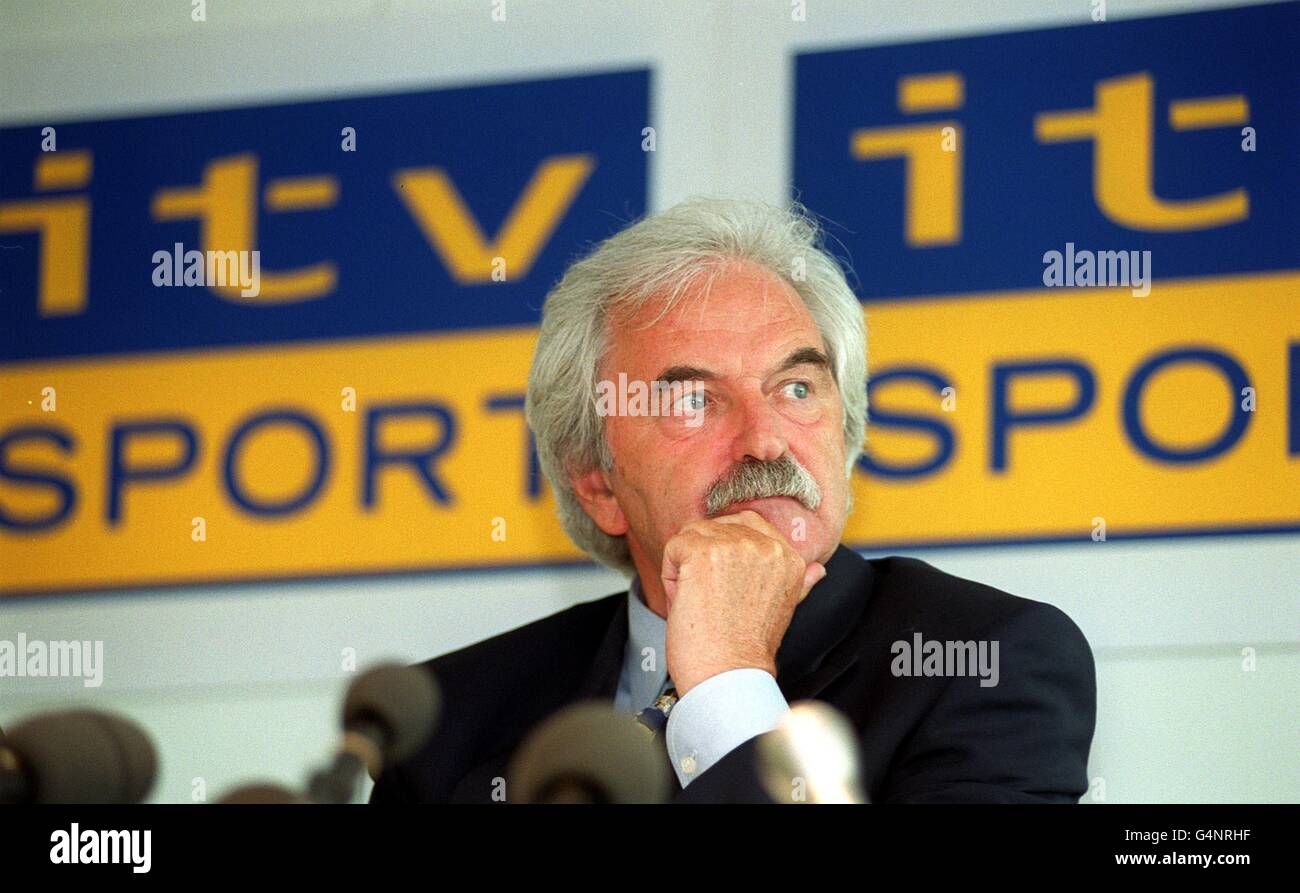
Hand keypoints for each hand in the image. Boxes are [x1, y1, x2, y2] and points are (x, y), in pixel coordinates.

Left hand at [661, 510, 825, 695]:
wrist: (729, 674)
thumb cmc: (748, 649)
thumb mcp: (785, 608)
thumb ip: (800, 581)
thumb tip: (818, 569)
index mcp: (789, 556)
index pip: (748, 523)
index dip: (726, 549)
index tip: (725, 582)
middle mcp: (765, 545)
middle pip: (715, 527)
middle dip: (704, 559)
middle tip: (713, 599)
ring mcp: (733, 546)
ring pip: (691, 536)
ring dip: (686, 569)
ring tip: (701, 601)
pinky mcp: (702, 553)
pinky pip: (673, 548)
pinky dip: (671, 577)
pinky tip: (688, 601)